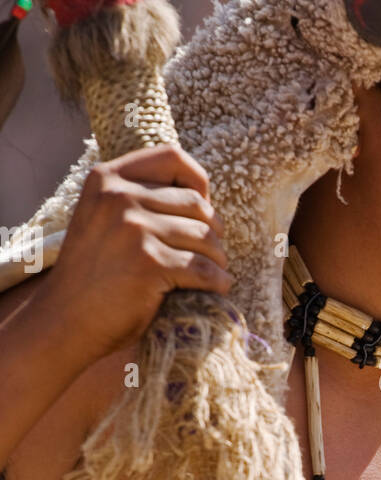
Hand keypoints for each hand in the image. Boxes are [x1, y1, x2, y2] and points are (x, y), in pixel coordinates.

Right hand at [36, 144, 231, 361]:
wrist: (63, 321)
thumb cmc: (91, 273)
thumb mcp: (101, 218)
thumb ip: (135, 198)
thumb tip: (199, 195)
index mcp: (107, 178)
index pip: (172, 158)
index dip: (198, 181)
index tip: (203, 207)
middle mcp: (119, 197)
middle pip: (196, 203)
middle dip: (213, 230)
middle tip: (213, 251)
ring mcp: (135, 229)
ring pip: (205, 237)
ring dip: (218, 258)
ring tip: (216, 271)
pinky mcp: (150, 264)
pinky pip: (204, 269)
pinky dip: (218, 281)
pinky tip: (219, 288)